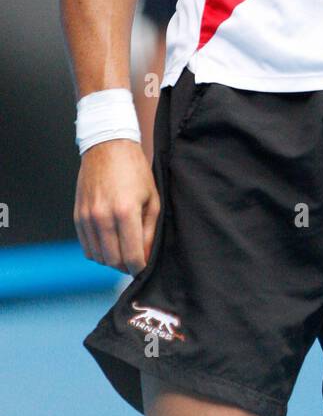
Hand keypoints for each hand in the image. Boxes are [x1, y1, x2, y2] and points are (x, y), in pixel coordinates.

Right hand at [74, 139, 159, 275]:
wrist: (108, 147)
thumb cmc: (135, 171)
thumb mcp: (152, 199)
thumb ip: (150, 231)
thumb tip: (145, 257)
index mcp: (126, 212)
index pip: (132, 256)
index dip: (140, 268)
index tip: (144, 268)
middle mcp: (103, 217)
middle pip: (113, 260)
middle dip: (126, 266)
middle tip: (135, 260)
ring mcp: (87, 218)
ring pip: (98, 257)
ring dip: (111, 260)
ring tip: (123, 249)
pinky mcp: (78, 217)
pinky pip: (86, 248)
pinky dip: (98, 251)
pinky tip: (109, 242)